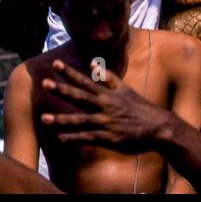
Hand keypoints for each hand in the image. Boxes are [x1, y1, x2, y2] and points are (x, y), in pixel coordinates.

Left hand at [40, 59, 172, 153]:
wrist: (157, 127)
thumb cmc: (139, 108)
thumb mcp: (124, 89)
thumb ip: (107, 77)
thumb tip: (92, 63)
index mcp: (108, 94)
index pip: (85, 80)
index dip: (70, 72)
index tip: (55, 64)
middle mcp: (105, 106)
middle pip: (79, 97)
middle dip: (61, 90)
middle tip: (44, 83)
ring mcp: (106, 123)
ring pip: (80, 120)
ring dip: (61, 120)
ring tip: (43, 118)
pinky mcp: (108, 138)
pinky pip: (88, 138)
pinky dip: (74, 138)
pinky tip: (60, 138)